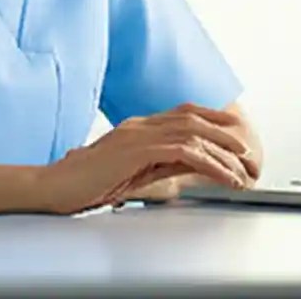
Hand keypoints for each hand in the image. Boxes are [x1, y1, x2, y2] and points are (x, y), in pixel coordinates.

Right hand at [36, 103, 259, 214]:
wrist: (52, 187)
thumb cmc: (82, 184)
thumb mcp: (127, 174)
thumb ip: (153, 168)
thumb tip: (179, 174)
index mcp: (137, 126)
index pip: (183, 114)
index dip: (213, 121)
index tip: (233, 135)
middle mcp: (140, 124)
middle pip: (194, 118)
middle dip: (226, 134)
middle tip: (248, 153)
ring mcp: (138, 134)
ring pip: (194, 134)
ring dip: (223, 153)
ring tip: (241, 170)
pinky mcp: (136, 150)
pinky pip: (184, 152)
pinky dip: (209, 164)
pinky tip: (222, 177)